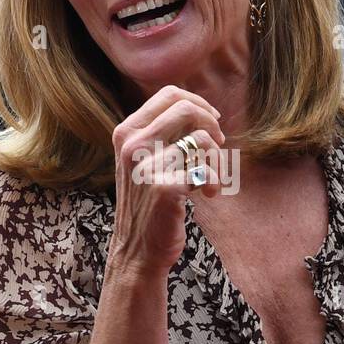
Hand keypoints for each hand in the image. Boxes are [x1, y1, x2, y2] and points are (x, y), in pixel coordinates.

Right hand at [106, 86, 224, 279]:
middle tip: (217, 147)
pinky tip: (207, 194)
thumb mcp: (142, 159)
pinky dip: (213, 181)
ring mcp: (145, 165)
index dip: (198, 103)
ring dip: (215, 158)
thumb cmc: (147, 202)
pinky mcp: (164, 187)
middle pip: (186, 108)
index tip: (211, 123)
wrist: (136, 249)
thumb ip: (161, 133)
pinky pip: (205, 168)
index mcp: (126, 131)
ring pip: (201, 137)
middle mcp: (131, 144)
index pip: (168, 94)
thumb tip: (199, 108)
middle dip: (212, 125)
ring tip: (210, 177)